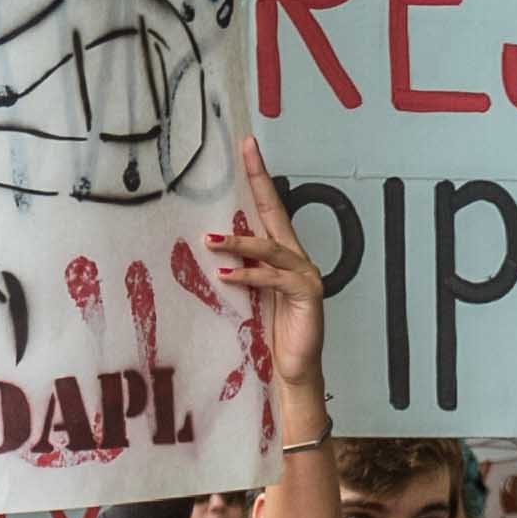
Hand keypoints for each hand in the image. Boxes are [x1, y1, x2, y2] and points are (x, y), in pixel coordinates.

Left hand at [210, 131, 325, 417]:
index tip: (247, 147)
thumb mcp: (250, 294)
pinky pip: (272, 279)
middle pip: (276, 211)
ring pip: (270, 247)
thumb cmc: (271, 333)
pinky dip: (248, 275)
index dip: (259, 176)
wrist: (295, 370)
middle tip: (245, 151)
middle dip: (260, 179)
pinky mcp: (307, 295)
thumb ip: (241, 268)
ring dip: (238, 242)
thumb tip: (210, 244)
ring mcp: (305, 275)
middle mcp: (297, 258)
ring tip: (210, 240)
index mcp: (283, 254)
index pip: (270, 208)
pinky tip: (226, 274)